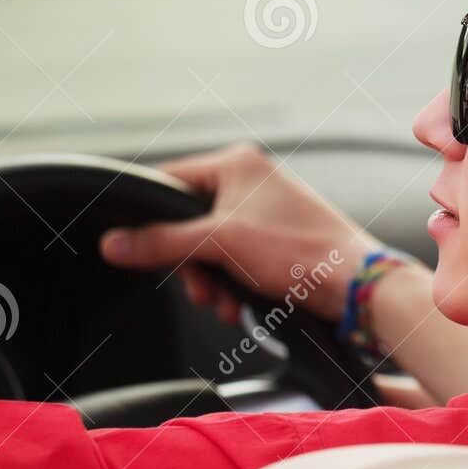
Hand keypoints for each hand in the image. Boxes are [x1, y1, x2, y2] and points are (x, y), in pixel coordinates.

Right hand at [100, 143, 380, 322]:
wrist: (353, 283)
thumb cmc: (299, 251)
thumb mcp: (218, 244)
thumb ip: (161, 242)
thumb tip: (114, 243)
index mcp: (237, 163)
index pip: (169, 179)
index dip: (150, 215)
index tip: (135, 245)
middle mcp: (251, 180)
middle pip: (188, 220)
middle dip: (190, 263)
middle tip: (199, 288)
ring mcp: (265, 210)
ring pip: (211, 245)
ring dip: (211, 280)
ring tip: (223, 302)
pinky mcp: (276, 239)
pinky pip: (236, 258)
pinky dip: (232, 283)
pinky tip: (238, 305)